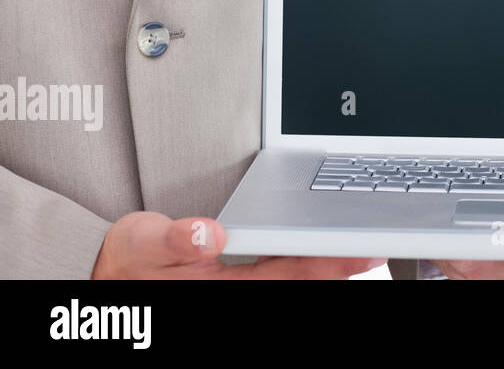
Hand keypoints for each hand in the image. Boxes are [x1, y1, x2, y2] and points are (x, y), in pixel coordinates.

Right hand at [91, 211, 385, 278]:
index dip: (321, 260)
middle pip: (299, 279)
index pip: (284, 272)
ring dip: (327, 269)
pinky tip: (326, 260)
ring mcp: (237, 291)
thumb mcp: (139, 243)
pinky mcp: (237, 285)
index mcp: (219, 284)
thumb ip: (173, 239)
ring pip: (294, 282)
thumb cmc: (126, 262)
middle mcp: (235, 293)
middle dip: (337, 264)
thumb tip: (207, 233)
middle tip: (377, 249)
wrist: (105, 278)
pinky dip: (306, 269)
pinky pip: (279, 278)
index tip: (355, 250)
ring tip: (363, 253)